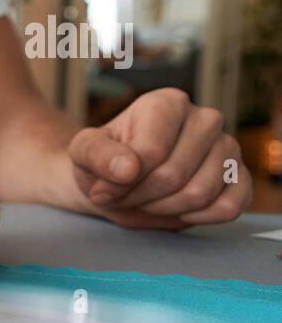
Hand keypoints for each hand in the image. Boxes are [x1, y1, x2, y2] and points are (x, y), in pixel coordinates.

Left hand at [67, 88, 250, 228]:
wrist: (118, 182)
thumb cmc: (102, 162)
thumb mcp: (83, 153)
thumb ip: (96, 154)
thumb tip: (127, 169)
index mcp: (167, 103)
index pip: (151, 151)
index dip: (123, 181)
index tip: (102, 188)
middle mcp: (205, 119)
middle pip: (174, 175)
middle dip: (141, 197)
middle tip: (124, 196)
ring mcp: (227, 147)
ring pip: (200, 194)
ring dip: (163, 209)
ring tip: (147, 199)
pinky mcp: (239, 177)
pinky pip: (229, 207)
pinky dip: (197, 218)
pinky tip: (177, 209)